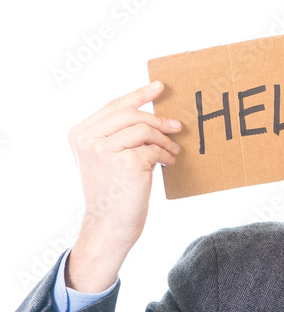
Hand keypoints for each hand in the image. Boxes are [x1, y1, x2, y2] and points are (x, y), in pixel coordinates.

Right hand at [66, 81, 180, 291]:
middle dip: (159, 119)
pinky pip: (154, 148)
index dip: (139, 94)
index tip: (160, 87)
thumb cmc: (114, 192)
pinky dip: (166, 154)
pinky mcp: (125, 162)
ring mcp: (105, 150)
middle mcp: (88, 140)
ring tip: (172, 151)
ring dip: (165, 139)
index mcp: (80, 134)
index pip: (114, 106)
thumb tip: (152, 113)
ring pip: (145, 129)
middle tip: (177, 127)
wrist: (110, 224)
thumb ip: (119, 134)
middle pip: (132, 114)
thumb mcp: (108, 158)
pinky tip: (168, 162)